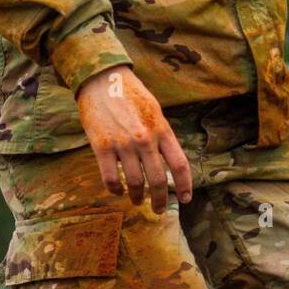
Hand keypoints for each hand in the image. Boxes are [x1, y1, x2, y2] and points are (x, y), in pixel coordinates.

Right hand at [75, 65, 192, 212]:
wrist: (102, 79)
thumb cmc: (131, 94)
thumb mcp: (155, 110)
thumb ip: (162, 135)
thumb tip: (169, 161)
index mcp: (162, 129)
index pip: (179, 165)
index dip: (185, 186)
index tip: (186, 199)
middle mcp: (145, 139)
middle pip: (159, 180)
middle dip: (160, 200)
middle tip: (159, 209)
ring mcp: (123, 144)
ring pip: (135, 183)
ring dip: (137, 197)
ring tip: (137, 200)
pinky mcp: (101, 146)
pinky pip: (110, 178)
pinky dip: (116, 189)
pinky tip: (118, 190)